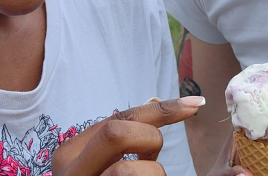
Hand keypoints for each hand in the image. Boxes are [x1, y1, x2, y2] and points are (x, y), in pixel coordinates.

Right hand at [52, 97, 204, 174]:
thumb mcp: (107, 164)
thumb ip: (127, 138)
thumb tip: (153, 100)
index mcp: (72, 154)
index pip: (120, 117)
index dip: (162, 110)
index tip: (197, 104)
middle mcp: (70, 173)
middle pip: (117, 131)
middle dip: (149, 139)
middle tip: (154, 158)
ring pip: (126, 170)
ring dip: (151, 175)